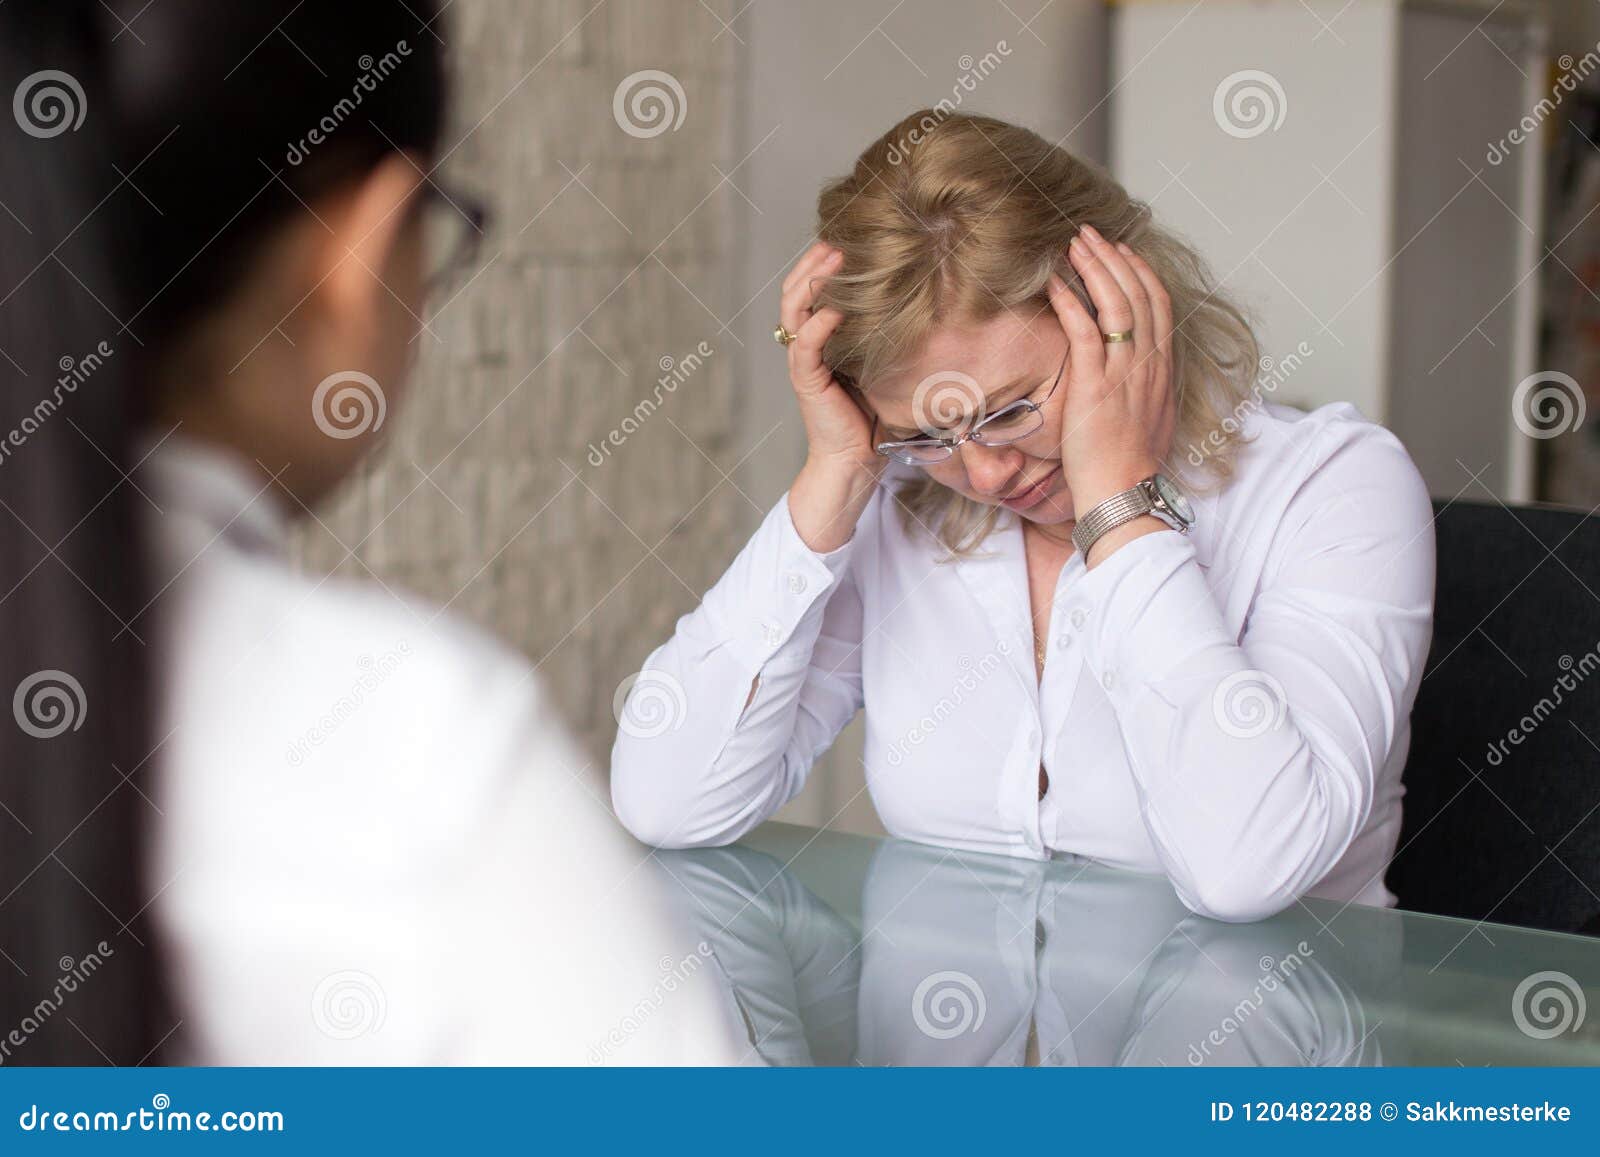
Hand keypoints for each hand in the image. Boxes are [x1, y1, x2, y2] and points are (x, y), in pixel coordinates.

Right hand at [780, 242, 883, 475]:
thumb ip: (886, 333)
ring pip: (793, 309)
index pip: (810, 288)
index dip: (821, 261)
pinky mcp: (806, 380)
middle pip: (794, 290)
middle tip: (837, 237)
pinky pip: (806, 343)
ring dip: (812, 279)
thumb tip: (924, 297)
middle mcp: (804, 345)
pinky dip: (819, 322)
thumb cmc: (874, 415)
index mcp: (819, 338)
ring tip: (833, 257)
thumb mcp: (882, 362)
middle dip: (813, 260)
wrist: (856, 460)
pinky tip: (837, 307)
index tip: (847, 237)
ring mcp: (802, 361)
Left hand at [1046, 224, 1176, 517]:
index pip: (1158, 305)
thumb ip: (1143, 389)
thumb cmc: (1128, 466)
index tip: (1121, 251)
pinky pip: (1085, 332)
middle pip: (1138, 293)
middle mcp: (1149, 364)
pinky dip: (1071, 302)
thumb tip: (1131, 377)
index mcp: (1163, 369)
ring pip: (1116, 304)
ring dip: (1093, 268)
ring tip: (1074, 244)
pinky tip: (1056, 282)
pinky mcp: (1096, 386)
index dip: (1140, 272)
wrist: (1124, 494)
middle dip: (1114, 257)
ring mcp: (1125, 373)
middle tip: (1091, 234)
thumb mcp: (1147, 418)